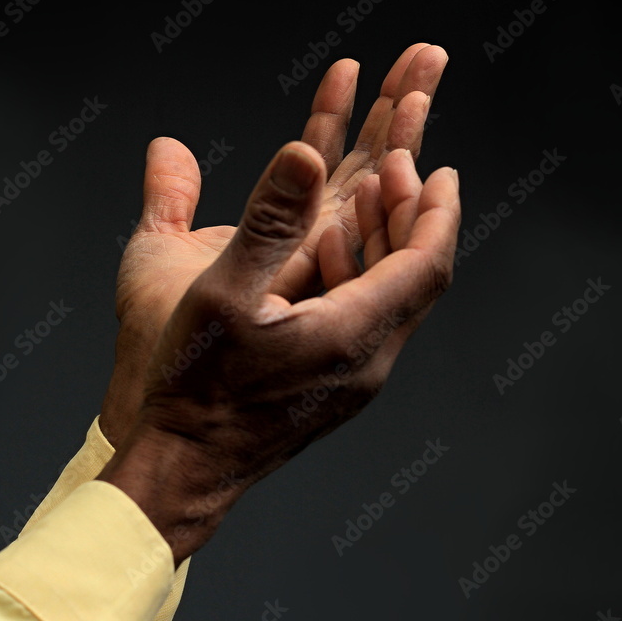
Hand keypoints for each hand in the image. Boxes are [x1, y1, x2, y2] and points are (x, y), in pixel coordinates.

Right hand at [99, 44, 448, 446]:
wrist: (184, 467)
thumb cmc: (197, 389)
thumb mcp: (222, 295)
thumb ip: (266, 221)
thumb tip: (304, 153)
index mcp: (354, 335)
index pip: (427, 263)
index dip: (436, 209)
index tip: (436, 166)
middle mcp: (369, 360)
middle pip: (418, 276)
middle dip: (414, 213)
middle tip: (398, 164)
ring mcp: (354, 376)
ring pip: (394, 295)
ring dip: (387, 240)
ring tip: (367, 192)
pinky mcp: (334, 383)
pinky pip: (368, 316)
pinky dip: (360, 271)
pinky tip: (325, 248)